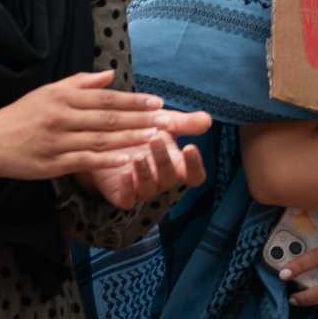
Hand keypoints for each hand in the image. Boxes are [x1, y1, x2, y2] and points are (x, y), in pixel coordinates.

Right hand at [0, 71, 196, 192]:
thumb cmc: (20, 116)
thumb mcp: (47, 91)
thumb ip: (80, 83)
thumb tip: (110, 74)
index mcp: (64, 96)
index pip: (106, 98)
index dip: (134, 101)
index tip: (160, 102)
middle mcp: (63, 115)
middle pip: (111, 117)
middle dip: (144, 119)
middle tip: (172, 121)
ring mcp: (59, 140)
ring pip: (103, 139)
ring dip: (133, 139)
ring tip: (159, 139)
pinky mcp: (54, 164)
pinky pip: (88, 162)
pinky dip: (111, 161)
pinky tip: (130, 162)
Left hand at [82, 123, 211, 209]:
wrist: (110, 135)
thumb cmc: (143, 130)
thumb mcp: (164, 122)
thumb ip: (185, 123)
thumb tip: (207, 119)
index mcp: (176, 166)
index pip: (194, 175)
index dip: (194, 165)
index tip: (190, 147)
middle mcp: (161, 180)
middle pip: (170, 179)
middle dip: (164, 159)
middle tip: (155, 138)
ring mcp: (141, 189)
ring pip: (148, 188)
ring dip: (145, 173)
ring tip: (138, 156)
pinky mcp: (121, 195)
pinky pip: (127, 199)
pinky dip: (126, 188)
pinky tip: (124, 173)